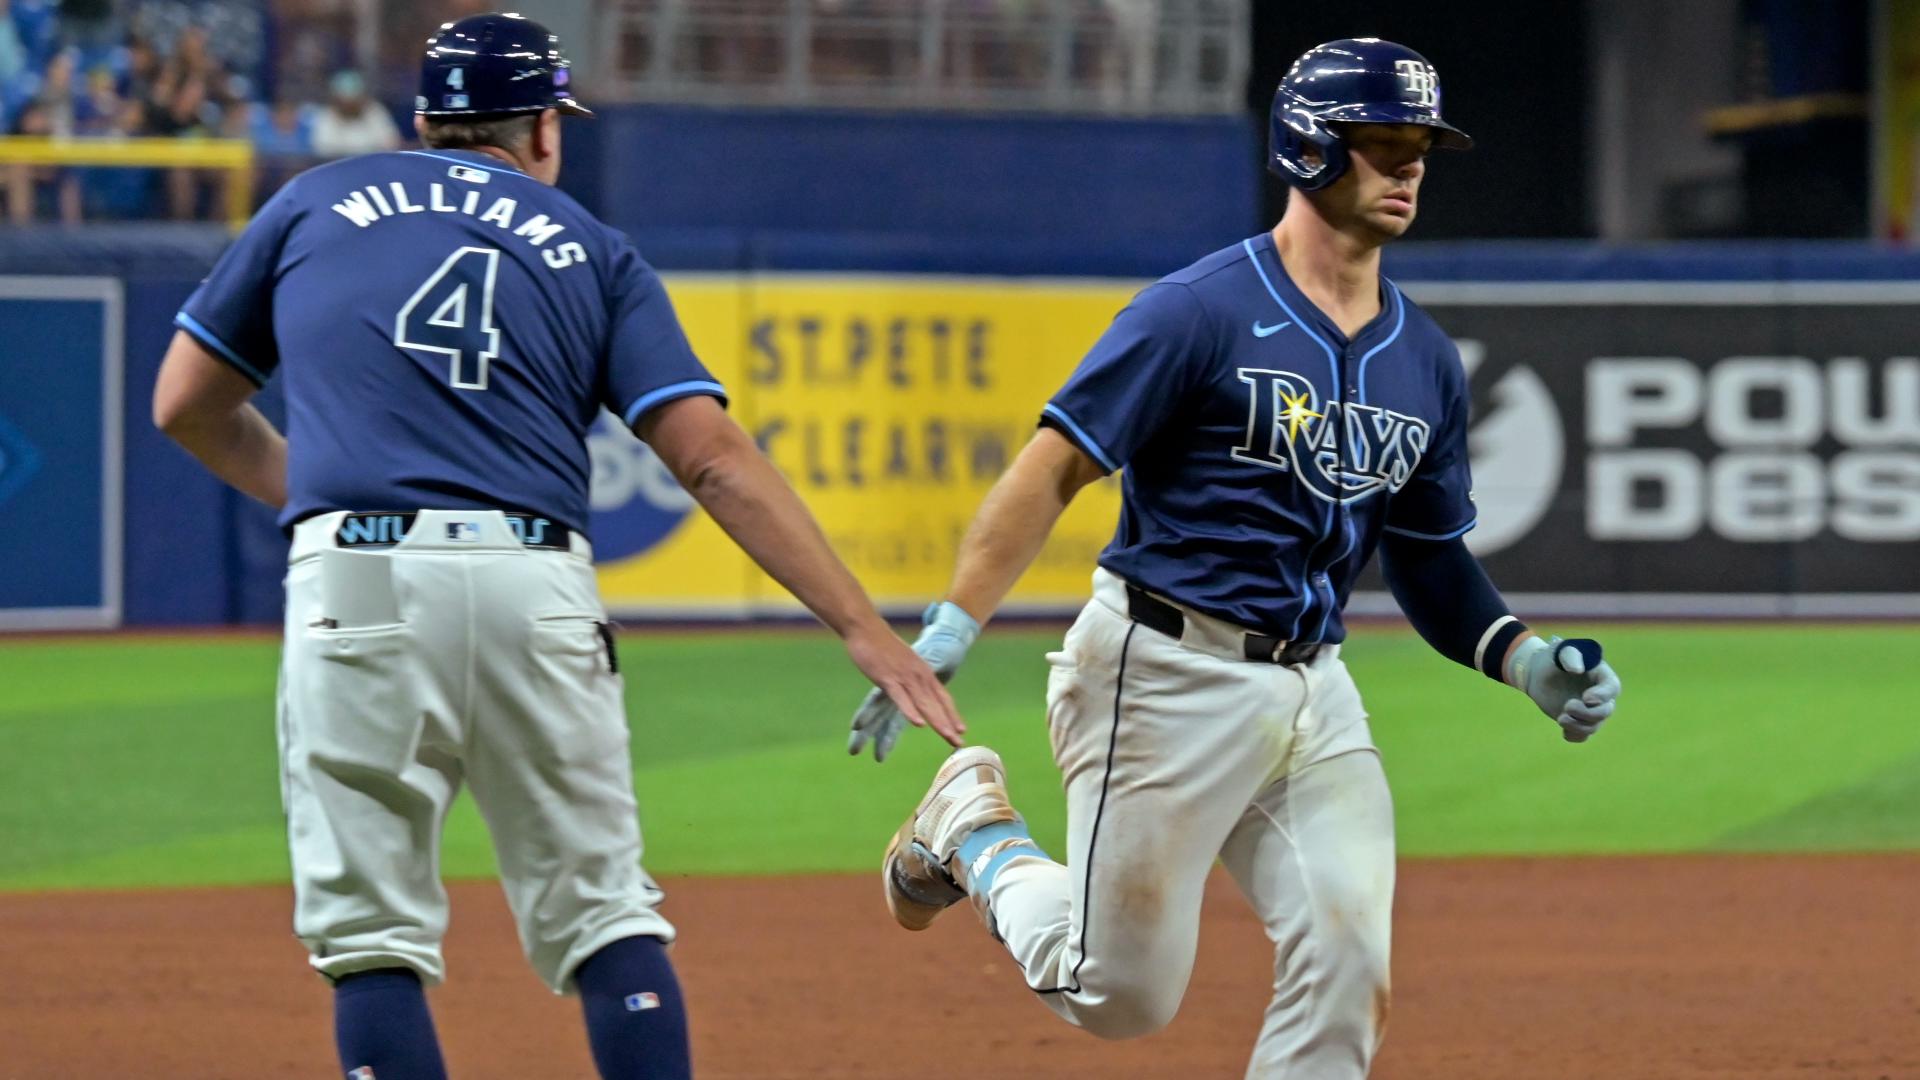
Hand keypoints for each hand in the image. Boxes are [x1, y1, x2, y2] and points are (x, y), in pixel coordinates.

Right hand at [846, 602, 978, 760]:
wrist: (866, 627)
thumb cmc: (883, 645)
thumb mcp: (904, 662)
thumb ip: (911, 676)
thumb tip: (916, 687)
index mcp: (923, 673)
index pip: (942, 697)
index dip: (952, 714)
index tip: (961, 730)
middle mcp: (918, 676)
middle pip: (937, 704)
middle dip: (948, 725)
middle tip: (959, 743)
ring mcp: (904, 677)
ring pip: (924, 703)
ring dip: (936, 721)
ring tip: (948, 736)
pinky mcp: (887, 678)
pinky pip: (900, 698)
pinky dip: (910, 710)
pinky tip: (917, 723)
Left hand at [1508, 635, 1620, 742]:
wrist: (1537, 673)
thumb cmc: (1553, 658)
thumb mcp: (1560, 650)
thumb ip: (1570, 656)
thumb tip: (1578, 669)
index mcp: (1602, 676)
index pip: (1612, 688)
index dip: (1603, 695)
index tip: (1586, 698)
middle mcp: (1601, 696)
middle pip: (1605, 711)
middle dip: (1587, 713)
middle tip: (1567, 707)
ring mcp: (1590, 710)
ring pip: (1594, 726)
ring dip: (1578, 726)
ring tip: (1560, 718)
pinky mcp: (1579, 721)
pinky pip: (1583, 735)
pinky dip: (1574, 736)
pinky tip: (1564, 731)